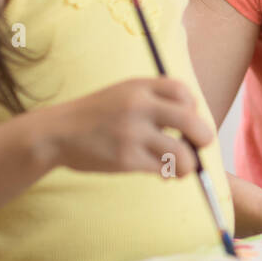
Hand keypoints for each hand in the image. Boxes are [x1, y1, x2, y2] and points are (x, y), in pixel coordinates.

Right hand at [49, 77, 213, 175]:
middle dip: (204, 137)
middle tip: (201, 144)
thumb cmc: (100, 115)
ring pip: (182, 154)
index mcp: (140, 87)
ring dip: (189, 164)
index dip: (193, 107)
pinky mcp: (125, 159)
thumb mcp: (126, 93)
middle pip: (192, 122)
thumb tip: (198, 129)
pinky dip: (168, 174)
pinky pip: (162, 169)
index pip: (184, 92)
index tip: (187, 119)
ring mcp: (131, 133)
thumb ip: (158, 102)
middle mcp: (138, 107)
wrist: (57, 132)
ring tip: (182, 167)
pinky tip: (163, 173)